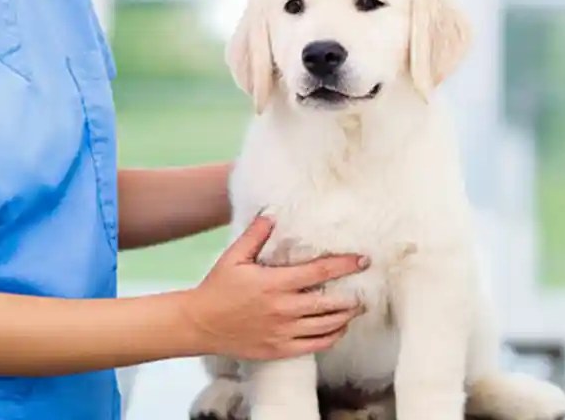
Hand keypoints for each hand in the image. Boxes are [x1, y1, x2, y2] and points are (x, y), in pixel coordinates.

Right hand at [180, 215, 367, 360]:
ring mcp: (283, 332)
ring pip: (327, 326)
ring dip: (346, 317)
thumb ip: (255, 235)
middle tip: (365, 292)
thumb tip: (273, 213)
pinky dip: (333, 337)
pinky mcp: (280, 349)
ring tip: (355, 309)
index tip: (363, 260)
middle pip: (331, 304)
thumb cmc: (217, 288)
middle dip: (353, 297)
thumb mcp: (233, 257)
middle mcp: (283, 309)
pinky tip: (338, 329)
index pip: (320, 272)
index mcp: (274, 283)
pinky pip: (316, 345)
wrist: (199, 324)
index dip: (345, 265)